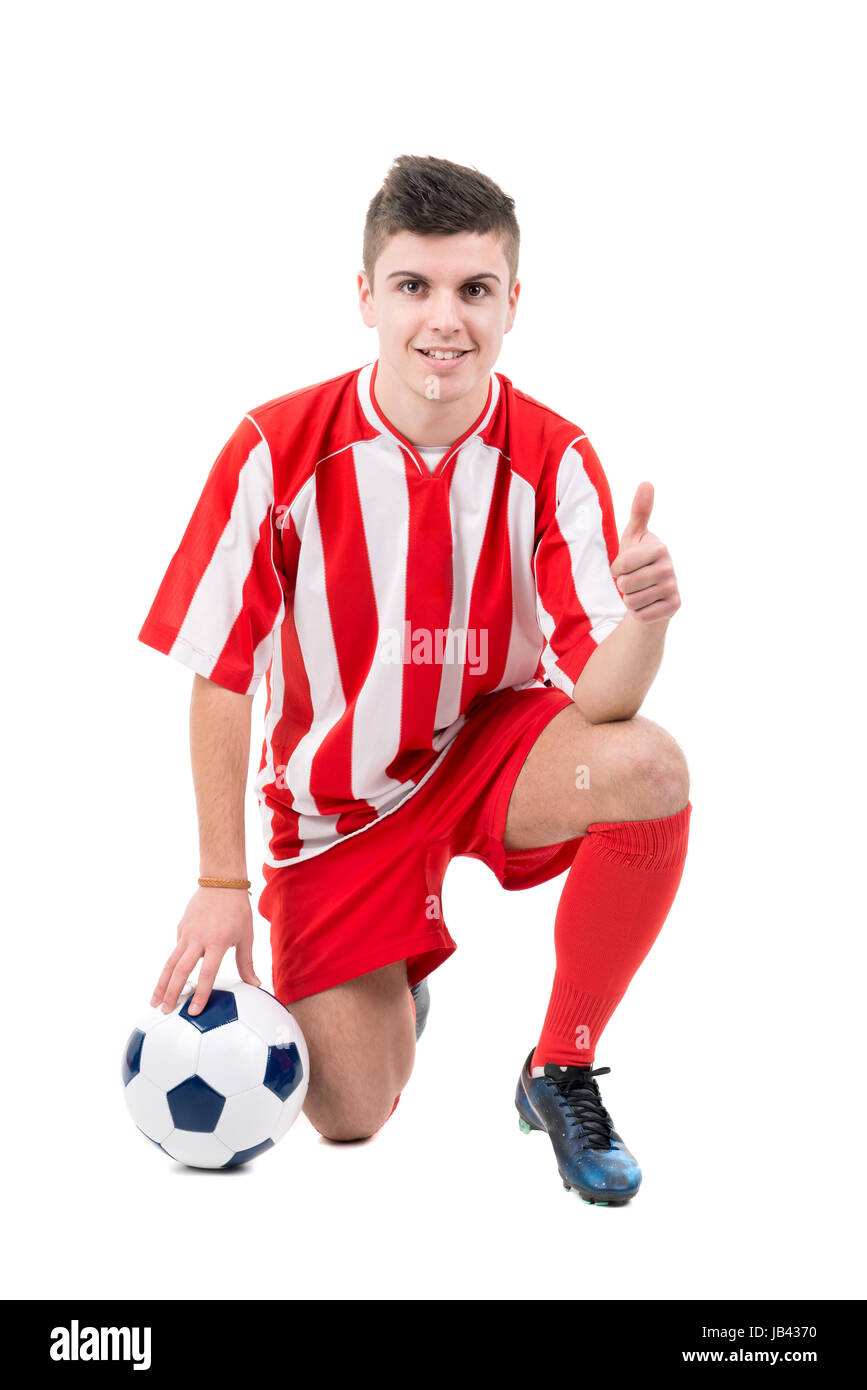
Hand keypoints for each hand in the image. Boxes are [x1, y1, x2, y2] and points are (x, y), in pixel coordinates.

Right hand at [150, 886, 260, 1015]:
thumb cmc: (237, 909)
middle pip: (180, 971)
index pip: (206, 974)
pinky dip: (172, 964)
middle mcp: (198, 939)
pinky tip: (170, 976)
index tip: (193, 1012)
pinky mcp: (180, 928)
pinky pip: (177, 949)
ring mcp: (186, 933)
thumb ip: (247, 962)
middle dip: (171, 993)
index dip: (200, 994)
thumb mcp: (246, 936)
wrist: (220, 882)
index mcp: (217, 942)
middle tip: (165, 1011)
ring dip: (161, 983)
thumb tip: (255, 984)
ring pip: (170, 962)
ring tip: (154, 1001)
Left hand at [610, 482, 680, 622]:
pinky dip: (639, 612)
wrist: (652, 593)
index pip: (621, 565)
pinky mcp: (674, 606)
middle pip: (625, 584)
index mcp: (659, 548)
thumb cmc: (639, 561)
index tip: (624, 566)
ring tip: (640, 591)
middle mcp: (670, 567)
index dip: (616, 569)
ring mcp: (673, 588)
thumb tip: (647, 482)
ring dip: (630, 599)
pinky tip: (648, 604)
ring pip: (631, 601)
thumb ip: (639, 512)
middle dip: (623, 586)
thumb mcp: (634, 536)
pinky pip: (641, 615)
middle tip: (634, 581)